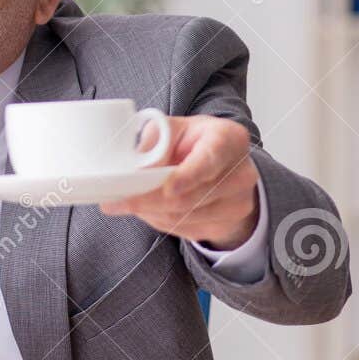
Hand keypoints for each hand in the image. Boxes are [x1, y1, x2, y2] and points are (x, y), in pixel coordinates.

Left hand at [99, 114, 259, 247]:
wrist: (218, 164)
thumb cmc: (191, 142)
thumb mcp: (171, 130)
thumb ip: (153, 143)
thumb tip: (132, 169)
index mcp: (229, 139)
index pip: (210, 160)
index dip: (188, 176)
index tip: (169, 188)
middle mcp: (241, 172)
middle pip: (192, 196)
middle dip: (149, 200)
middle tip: (117, 200)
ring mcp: (238, 201)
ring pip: (184, 217)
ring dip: (150, 212)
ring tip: (128, 201)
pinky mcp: (227, 224)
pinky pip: (186, 230)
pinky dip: (160, 221)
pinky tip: (150, 208)